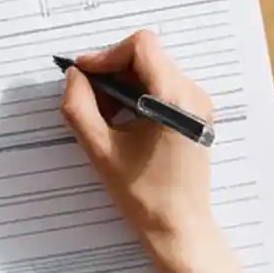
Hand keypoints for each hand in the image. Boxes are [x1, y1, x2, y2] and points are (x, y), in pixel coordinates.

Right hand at [60, 31, 214, 244]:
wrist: (179, 227)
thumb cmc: (142, 194)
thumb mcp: (100, 149)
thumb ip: (79, 107)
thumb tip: (75, 75)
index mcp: (175, 98)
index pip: (142, 46)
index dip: (107, 54)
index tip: (83, 75)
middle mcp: (193, 94)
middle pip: (147, 56)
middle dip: (113, 71)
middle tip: (89, 99)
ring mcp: (198, 103)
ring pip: (153, 70)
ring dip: (123, 84)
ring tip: (104, 115)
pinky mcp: (196, 114)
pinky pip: (163, 87)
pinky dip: (138, 94)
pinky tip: (122, 122)